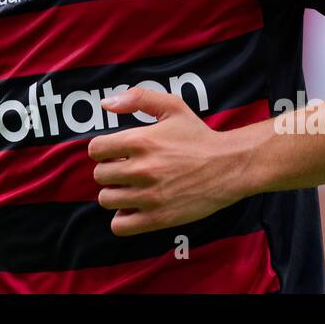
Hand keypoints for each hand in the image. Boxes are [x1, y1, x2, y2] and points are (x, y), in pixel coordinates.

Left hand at [89, 87, 250, 235]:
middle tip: (127, 169)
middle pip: (99, 175)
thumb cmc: (199, 136)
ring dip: (115, 193)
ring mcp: (149, 196)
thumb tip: (105, 104)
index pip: (95, 150)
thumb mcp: (172, 106)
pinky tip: (135, 207)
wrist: (229, 166)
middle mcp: (141, 169)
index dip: (103, 150)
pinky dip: (122, 218)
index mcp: (140, 141)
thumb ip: (137, 98)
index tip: (116, 152)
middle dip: (110, 170)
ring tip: (131, 187)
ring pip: (106, 199)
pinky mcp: (158, 218)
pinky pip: (119, 225)